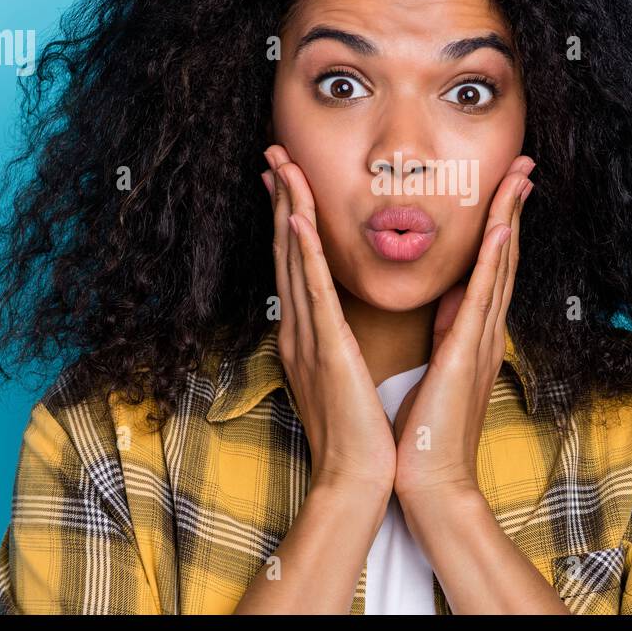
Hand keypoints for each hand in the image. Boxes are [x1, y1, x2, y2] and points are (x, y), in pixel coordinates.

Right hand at [262, 144, 396, 496]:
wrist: (357, 478)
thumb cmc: (357, 432)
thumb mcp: (344, 374)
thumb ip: (337, 341)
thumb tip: (338, 318)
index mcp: (307, 334)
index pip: (294, 264)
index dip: (288, 217)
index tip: (287, 180)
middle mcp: (299, 329)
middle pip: (285, 251)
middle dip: (280, 199)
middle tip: (274, 153)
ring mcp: (308, 337)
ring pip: (293, 260)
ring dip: (288, 209)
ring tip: (282, 166)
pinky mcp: (326, 349)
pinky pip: (313, 293)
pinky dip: (303, 254)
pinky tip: (298, 219)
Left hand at [390, 155, 534, 500]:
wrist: (429, 480)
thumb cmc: (425, 432)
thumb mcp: (438, 367)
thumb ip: (449, 332)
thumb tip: (450, 300)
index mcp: (473, 333)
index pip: (491, 267)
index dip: (500, 223)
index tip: (506, 186)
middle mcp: (484, 331)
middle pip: (504, 256)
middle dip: (512, 208)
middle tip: (523, 164)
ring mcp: (481, 341)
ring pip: (500, 267)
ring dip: (508, 219)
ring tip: (518, 177)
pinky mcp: (467, 355)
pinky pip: (481, 299)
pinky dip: (493, 262)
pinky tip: (500, 230)